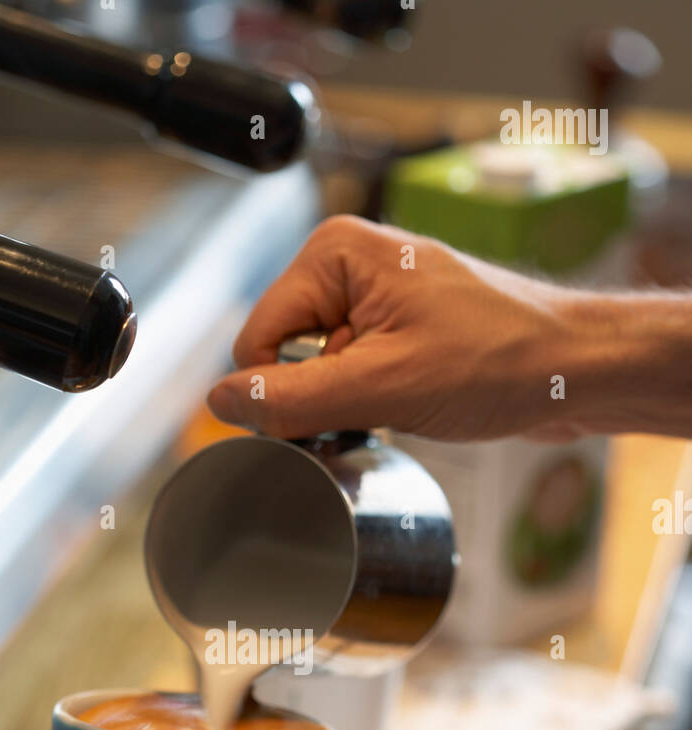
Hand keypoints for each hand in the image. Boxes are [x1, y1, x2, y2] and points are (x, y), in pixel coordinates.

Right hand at [207, 214, 691, 443]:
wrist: (577, 369)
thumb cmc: (500, 360)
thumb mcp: (383, 387)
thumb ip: (291, 399)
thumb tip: (218, 404)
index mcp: (336, 252)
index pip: (256, 341)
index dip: (284, 393)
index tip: (340, 411)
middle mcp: (350, 264)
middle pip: (285, 358)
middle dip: (323, 398)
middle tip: (386, 404)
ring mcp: (375, 297)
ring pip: (319, 375)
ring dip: (352, 406)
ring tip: (411, 400)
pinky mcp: (397, 329)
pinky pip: (353, 378)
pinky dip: (373, 404)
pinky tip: (415, 405)